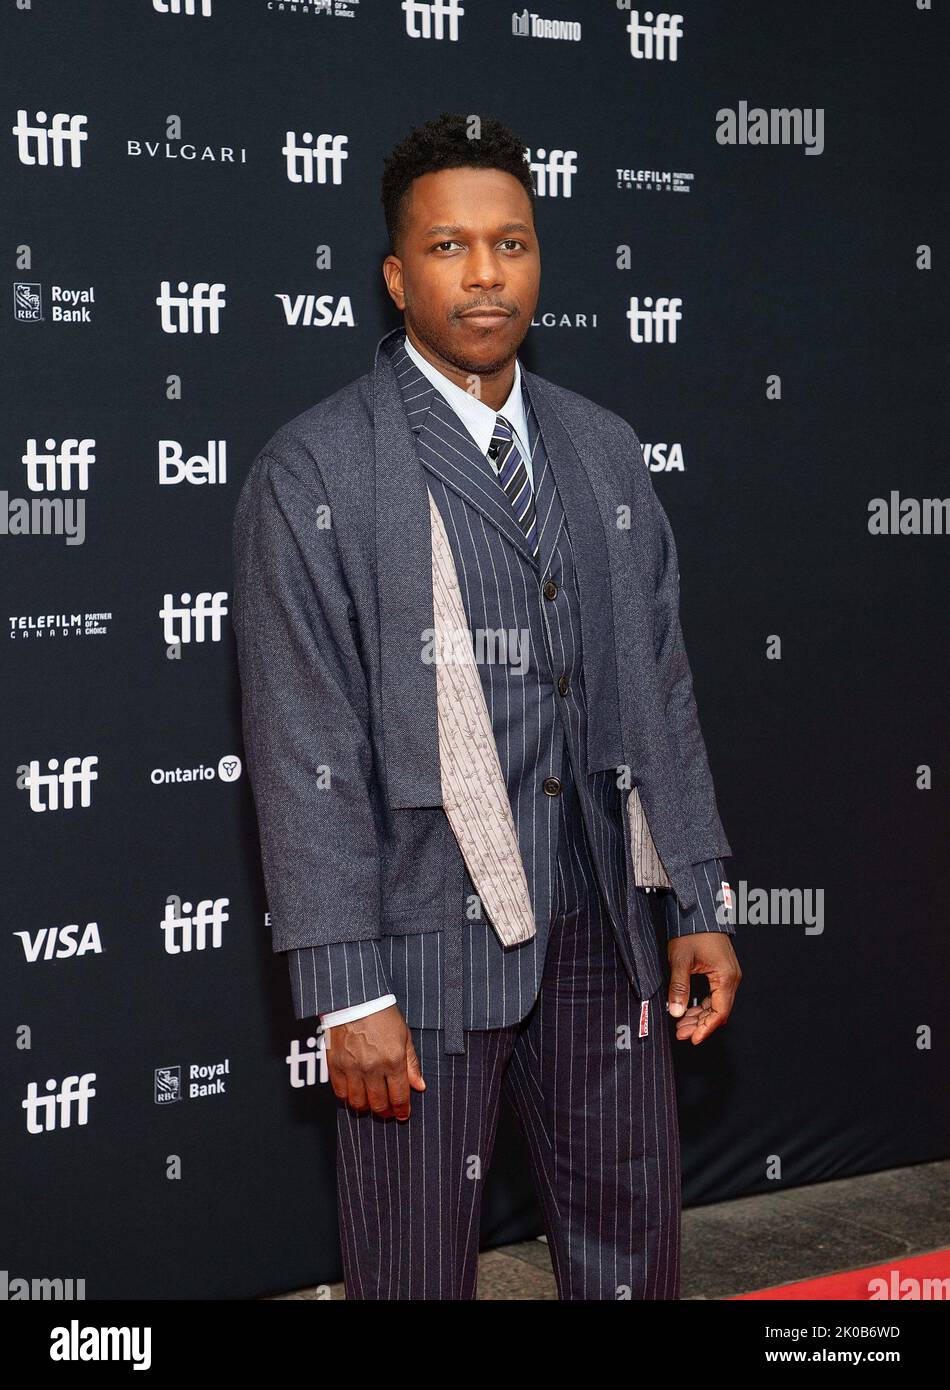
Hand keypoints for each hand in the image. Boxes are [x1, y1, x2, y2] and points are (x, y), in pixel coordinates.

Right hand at [323, 1004, 424, 1119]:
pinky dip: (348, 1099)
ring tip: (372, 1105)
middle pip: (379, 1104)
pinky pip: (340, 1093)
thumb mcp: (404, 1036)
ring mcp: (352, 1068)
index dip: (402, 1110)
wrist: (355, 1000)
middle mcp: (373, 1067)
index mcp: (393, 1059)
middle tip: (389, 1113)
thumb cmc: (382, 1015)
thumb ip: (411, 1063)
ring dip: (367, 1108)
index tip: (403, 1115)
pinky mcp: (335, 1066)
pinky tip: (355, 1095)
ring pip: (359, 1103)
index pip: (399, 1096)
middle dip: (386, 1112)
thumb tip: (420, 1086)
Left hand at [667, 933, 740, 1044]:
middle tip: (680, 1033)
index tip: (691, 1039)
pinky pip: (714, 995)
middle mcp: (731, 978)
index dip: (705, 1028)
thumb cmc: (691, 932)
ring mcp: (727, 975)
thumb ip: (679, 987)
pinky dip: (702, 1005)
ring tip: (680, 1025)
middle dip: (699, 1025)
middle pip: (718, 1011)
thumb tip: (675, 1012)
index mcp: (726, 976)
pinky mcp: (721, 972)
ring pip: (716, 1004)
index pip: (719, 1012)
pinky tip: (688, 1011)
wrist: (697, 911)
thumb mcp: (680, 960)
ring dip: (700, 1016)